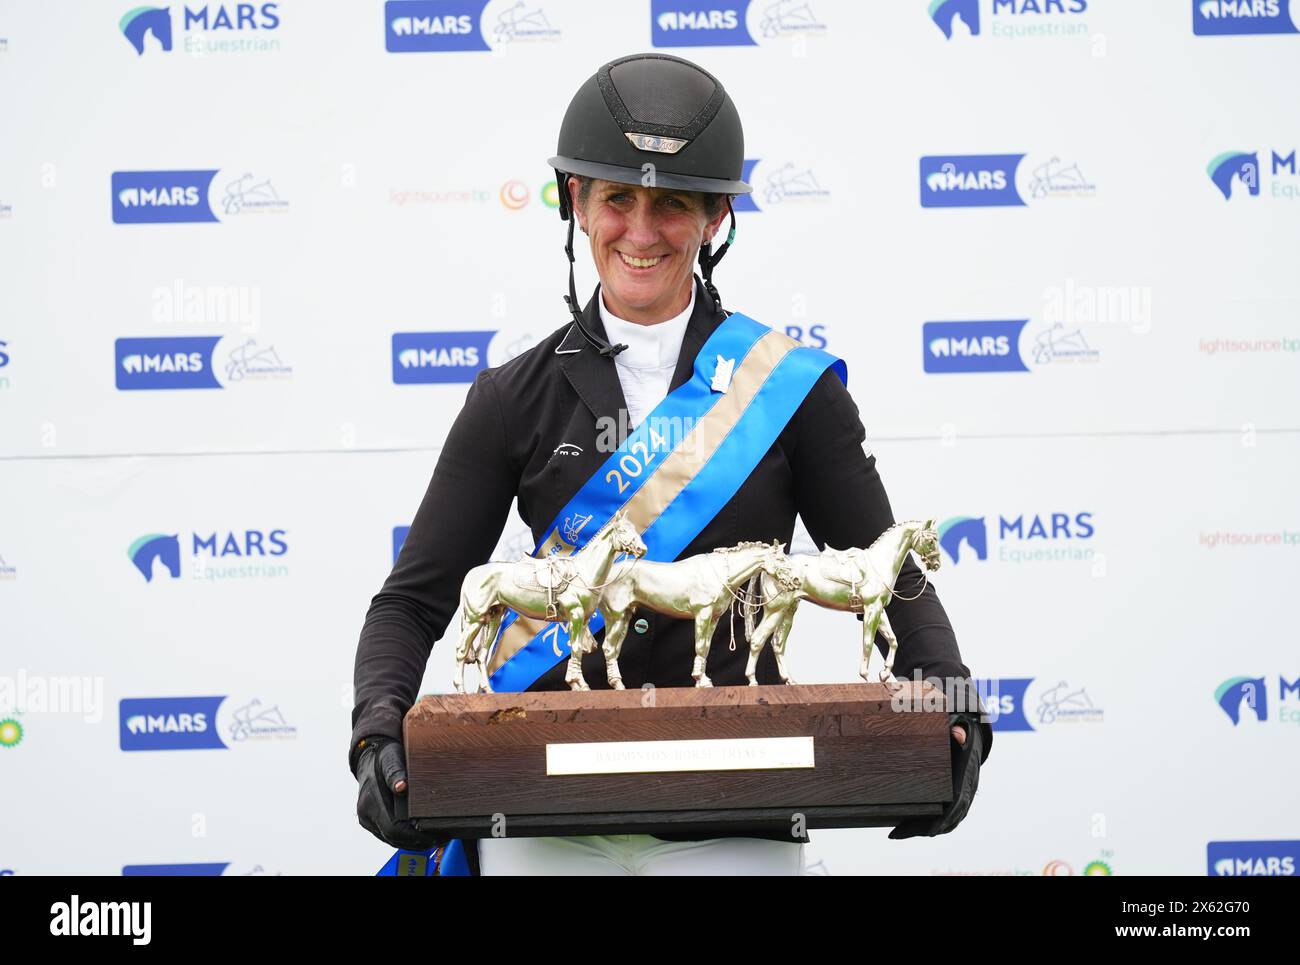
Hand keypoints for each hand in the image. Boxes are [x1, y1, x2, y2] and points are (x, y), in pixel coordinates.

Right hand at [355, 736, 446, 850]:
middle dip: (418, 842)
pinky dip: (405, 838)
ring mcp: (367, 819)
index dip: (415, 836)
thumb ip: (396, 773)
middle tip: (441, 839)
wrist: (369, 757)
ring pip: (391, 839)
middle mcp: (366, 813)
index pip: (394, 829)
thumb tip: (401, 787)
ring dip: (412, 843)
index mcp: (371, 801)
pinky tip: (421, 836)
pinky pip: (388, 835)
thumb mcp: (391, 759)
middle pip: (393, 838)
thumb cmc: (384, 757)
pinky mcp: (371, 821)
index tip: (434, 836)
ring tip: (435, 839)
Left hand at [888, 712, 982, 839]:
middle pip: (948, 821)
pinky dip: (925, 824)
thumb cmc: (960, 731)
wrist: (970, 734)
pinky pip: (941, 818)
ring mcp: (962, 797)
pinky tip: (905, 825)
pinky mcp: (954, 799)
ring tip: (896, 832)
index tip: (931, 832)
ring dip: (921, 829)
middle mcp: (966, 791)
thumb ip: (957, 730)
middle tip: (897, 833)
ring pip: (944, 823)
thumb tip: (957, 734)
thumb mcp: (959, 728)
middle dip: (924, 829)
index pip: (958, 805)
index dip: (945, 820)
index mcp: (967, 777)